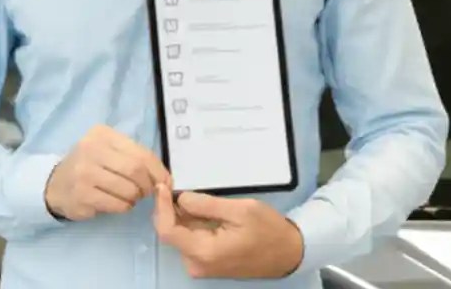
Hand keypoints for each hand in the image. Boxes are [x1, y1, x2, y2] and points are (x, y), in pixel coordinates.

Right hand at [44, 125, 170, 221]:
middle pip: (136, 170)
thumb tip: (165, 177)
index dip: (158, 170)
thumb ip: (134, 157)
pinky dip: (124, 206)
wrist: (55, 184)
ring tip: (132, 197)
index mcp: (102, 134)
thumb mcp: (108, 151)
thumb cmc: (90, 166)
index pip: (141, 152)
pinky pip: (116, 204)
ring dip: (136, 197)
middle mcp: (91, 149)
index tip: (166, 182)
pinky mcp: (82, 195)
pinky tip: (119, 203)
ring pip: (128, 189)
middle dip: (148, 185)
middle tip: (148, 192)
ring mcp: (84, 172)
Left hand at [153, 183, 303, 278]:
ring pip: (181, 236)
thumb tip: (181, 198)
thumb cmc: (268, 230)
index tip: (164, 185)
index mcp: (203, 252)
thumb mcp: (241, 210)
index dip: (162, 207)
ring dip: (181, 216)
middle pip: (172, 233)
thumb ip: (207, 205)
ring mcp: (201, 266)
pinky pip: (191, 240)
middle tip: (175, 185)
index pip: (168, 230)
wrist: (288, 253)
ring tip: (191, 194)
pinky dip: (191, 224)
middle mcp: (196, 264)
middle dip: (170, 209)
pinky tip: (200, 209)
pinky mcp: (207, 263)